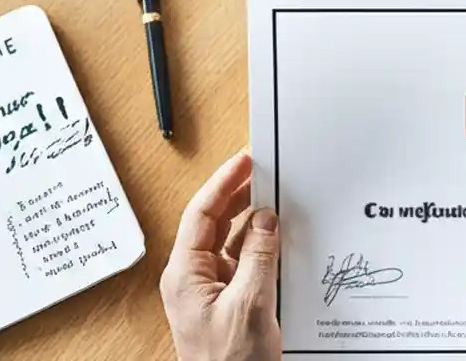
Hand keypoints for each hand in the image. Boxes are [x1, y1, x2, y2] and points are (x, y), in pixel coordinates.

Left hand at [161, 152, 281, 360]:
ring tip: (276, 196)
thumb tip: (266, 219)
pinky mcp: (230, 300)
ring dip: (253, 220)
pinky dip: (262, 245)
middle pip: (214, 222)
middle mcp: (194, 277)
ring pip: (231, 240)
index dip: (222, 183)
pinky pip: (244, 261)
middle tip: (264, 170)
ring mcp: (212, 289)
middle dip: (238, 195)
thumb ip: (260, 258)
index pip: (200, 214)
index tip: (243, 160)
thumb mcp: (250, 306)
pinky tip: (280, 235)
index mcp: (185, 275)